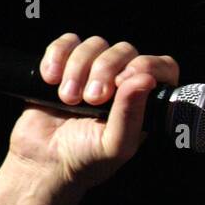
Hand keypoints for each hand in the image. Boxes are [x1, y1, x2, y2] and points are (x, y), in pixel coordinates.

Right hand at [7, 32, 179, 189]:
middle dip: (104, 70)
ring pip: (95, 44)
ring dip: (78, 69)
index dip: (146, 65)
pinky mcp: (65, 65)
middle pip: (125, 50)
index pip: (161, 66)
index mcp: (142, 101)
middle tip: (91, 99)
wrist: (43, 162)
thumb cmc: (85, 160)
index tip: (123, 81)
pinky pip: (67, 42)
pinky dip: (57, 56)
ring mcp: (92, 72)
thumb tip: (146, 79)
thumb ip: (131, 114)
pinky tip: (51, 79)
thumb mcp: (115, 145)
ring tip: (67, 99)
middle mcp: (121, 83)